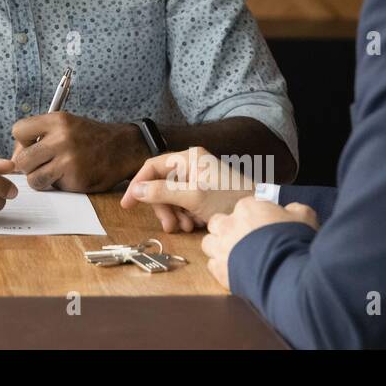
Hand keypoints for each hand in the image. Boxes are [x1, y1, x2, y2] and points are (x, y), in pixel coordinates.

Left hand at [10, 112, 144, 192]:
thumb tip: (13, 158)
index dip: (21, 142)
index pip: (18, 131)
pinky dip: (58, 185)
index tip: (31, 146)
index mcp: (57, 120)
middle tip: (40, 164)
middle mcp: (62, 139)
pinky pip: (53, 188)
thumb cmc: (88, 137)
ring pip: (33, 179)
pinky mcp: (76, 180)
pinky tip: (70, 177)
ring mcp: (69, 161)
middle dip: (27, 165)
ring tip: (52, 173)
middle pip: (21, 160)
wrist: (123, 148)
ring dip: (39, 179)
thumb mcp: (66, 124)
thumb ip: (40, 135)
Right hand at [120, 145, 253, 232]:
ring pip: (172, 198)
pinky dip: (185, 217)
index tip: (127, 203)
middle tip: (170, 225)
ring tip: (187, 226)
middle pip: (161, 186)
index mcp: (188, 158)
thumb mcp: (192, 197)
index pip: (153, 167)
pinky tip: (196, 225)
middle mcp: (191, 166)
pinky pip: (184, 205)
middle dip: (163, 207)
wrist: (258, 212)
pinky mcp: (204, 194)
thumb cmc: (230, 199)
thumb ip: (161, 192)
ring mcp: (198, 180)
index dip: (138, 184)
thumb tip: (135, 190)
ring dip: (175, 215)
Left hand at [202, 196, 319, 288]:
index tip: (262, 226)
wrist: (287, 273)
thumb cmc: (295, 242)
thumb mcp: (304, 217)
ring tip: (234, 255)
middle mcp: (229, 225)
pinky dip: (220, 267)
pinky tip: (234, 270)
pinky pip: (212, 265)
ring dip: (218, 247)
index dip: (253, 217)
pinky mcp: (220, 270)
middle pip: (218, 222)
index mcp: (247, 208)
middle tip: (243, 239)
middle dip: (227, 229)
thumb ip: (295, 210)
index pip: (244, 207)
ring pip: (209, 243)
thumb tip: (292, 211)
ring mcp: (222, 248)